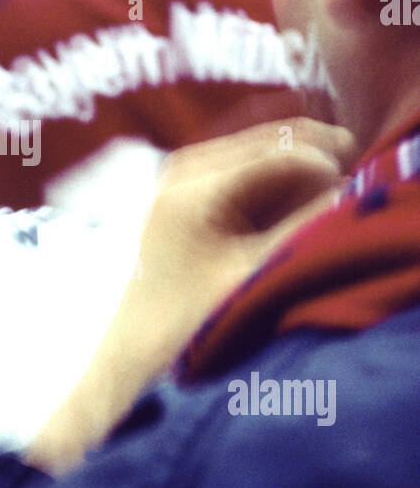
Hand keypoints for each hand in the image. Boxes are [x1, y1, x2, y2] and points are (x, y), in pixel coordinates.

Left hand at [26, 118, 355, 474]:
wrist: (135, 345)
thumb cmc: (189, 320)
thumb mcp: (254, 273)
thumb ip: (300, 228)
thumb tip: (342, 193)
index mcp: (194, 188)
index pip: (276, 154)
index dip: (322, 163)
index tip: (352, 182)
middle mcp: (180, 170)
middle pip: (264, 142)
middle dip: (309, 155)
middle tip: (347, 174)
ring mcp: (175, 177)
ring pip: (252, 152)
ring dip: (290, 165)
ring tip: (326, 186)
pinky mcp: (179, 192)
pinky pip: (236, 168)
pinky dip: (268, 178)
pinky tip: (292, 198)